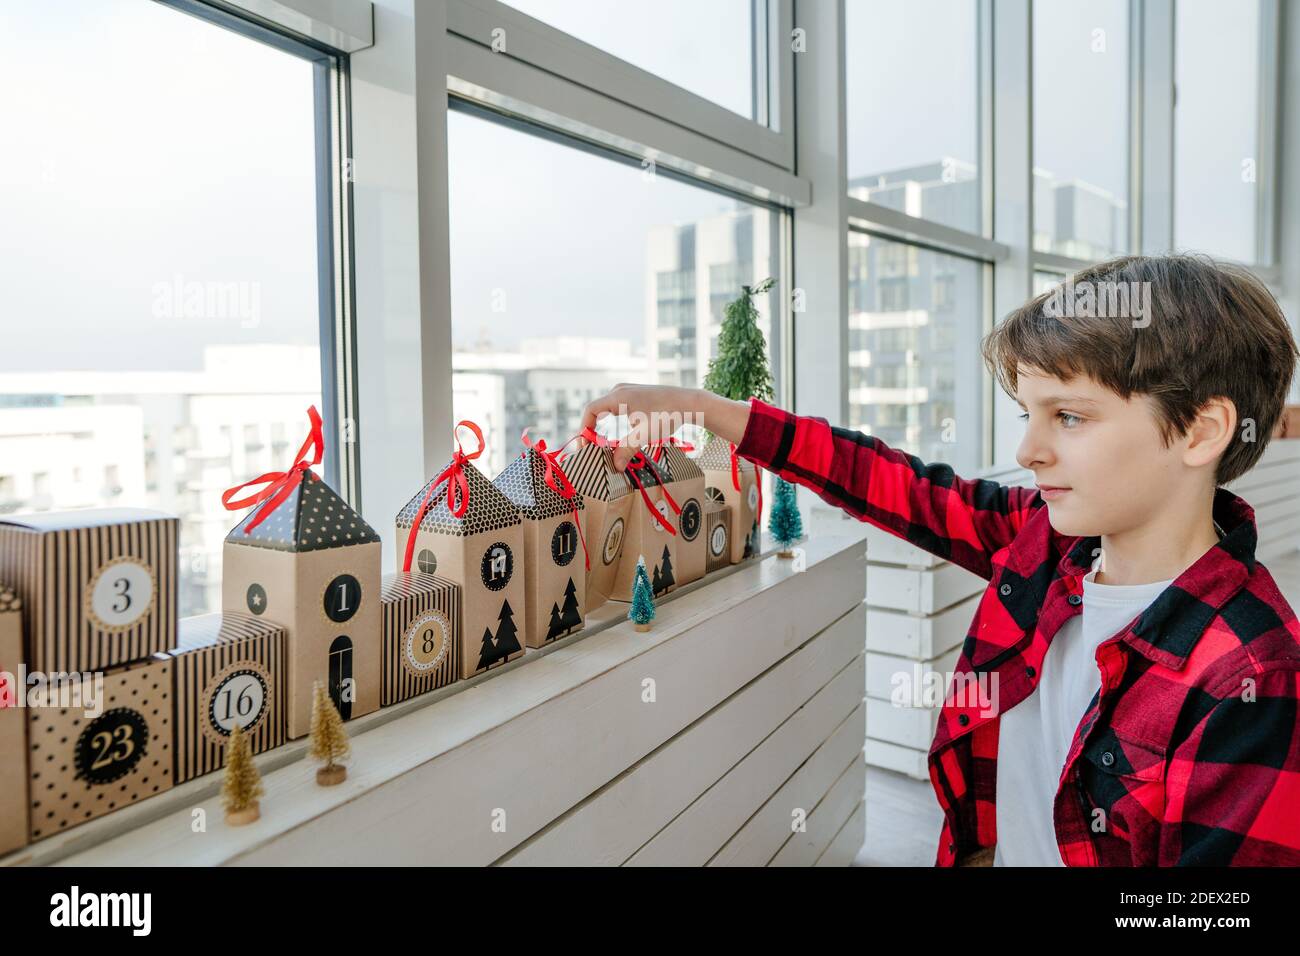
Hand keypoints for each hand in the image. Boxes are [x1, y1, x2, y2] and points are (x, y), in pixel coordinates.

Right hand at [578, 383, 701, 471]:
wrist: (689, 403)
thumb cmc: (668, 415)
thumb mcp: (646, 434)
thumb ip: (627, 449)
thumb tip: (615, 467)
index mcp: (618, 396)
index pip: (591, 411)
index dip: (584, 429)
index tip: (585, 446)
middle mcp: (619, 390)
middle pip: (597, 411)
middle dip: (593, 431)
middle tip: (592, 450)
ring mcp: (627, 391)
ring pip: (606, 410)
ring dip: (603, 428)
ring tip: (603, 446)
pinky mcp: (635, 396)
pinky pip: (616, 409)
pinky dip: (613, 423)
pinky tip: (619, 436)